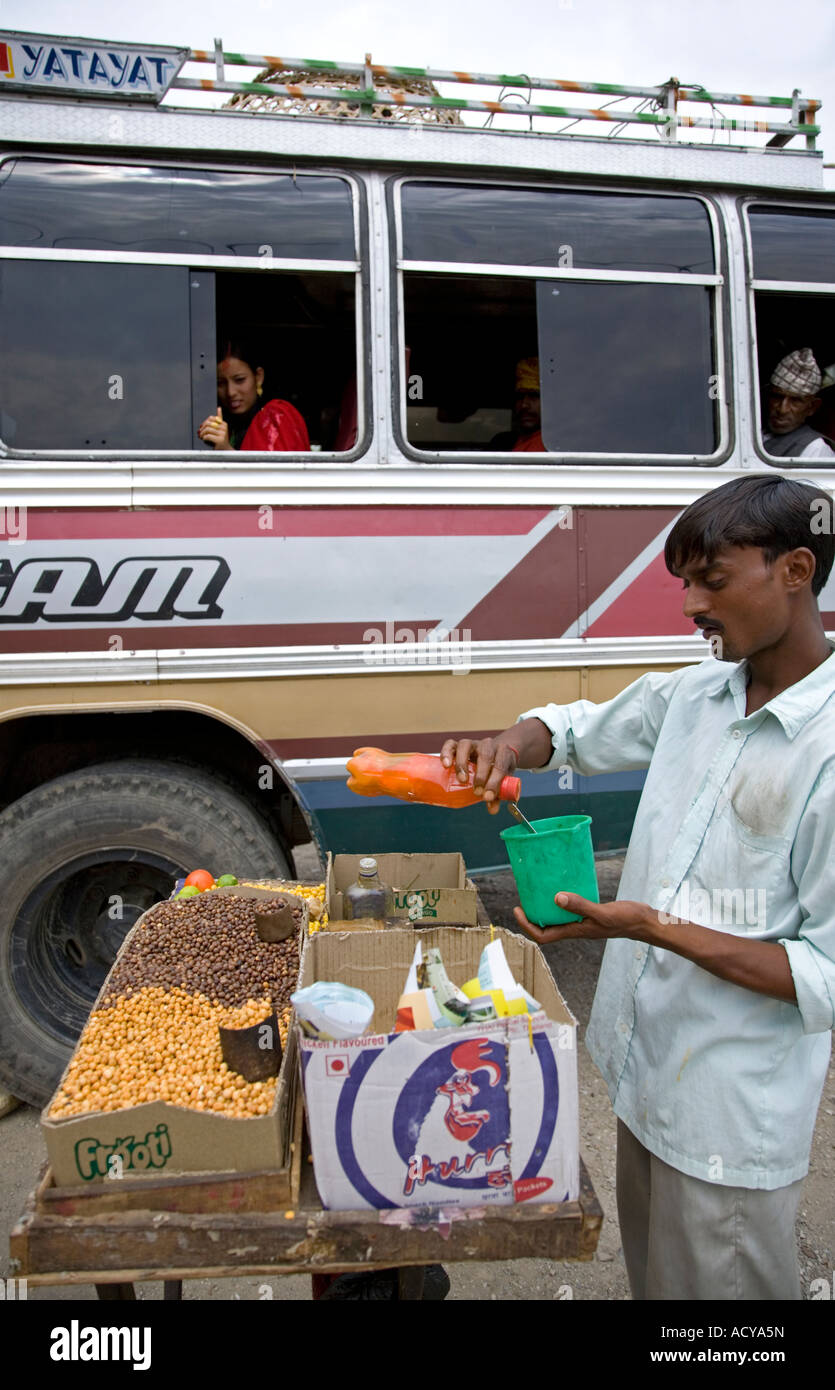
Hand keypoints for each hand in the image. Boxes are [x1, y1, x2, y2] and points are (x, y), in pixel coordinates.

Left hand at [198, 413, 229, 448]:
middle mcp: (224, 428)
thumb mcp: (219, 428)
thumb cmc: (220, 439)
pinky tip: (204, 439)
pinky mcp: (220, 440)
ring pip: (207, 430)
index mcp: (223, 423)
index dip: (204, 422)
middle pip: (208, 424)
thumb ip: (218, 419)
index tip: (202, 427)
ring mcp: (223, 434)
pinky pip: (208, 436)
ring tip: (201, 436)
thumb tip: (219, 408)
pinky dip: (204, 438)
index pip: (211, 418)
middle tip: (199, 433)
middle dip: (202, 428)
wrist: (225, 450)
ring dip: (202, 434)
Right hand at [439, 735, 518, 813]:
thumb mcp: (503, 780)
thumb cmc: (498, 769)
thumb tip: (492, 810)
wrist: (495, 753)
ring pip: (466, 746)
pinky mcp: (459, 744)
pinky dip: (446, 753)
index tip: (487, 796)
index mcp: (503, 752)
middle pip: (485, 755)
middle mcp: (489, 744)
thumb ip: (498, 794)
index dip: (494, 781)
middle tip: (476, 792)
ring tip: (462, 780)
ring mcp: (473, 743)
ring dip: (462, 764)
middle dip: (481, 775)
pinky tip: (445, 765)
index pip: (500, 764)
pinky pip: (450, 744)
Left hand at [514, 893, 652, 943]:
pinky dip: (563, 900)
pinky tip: (564, 886)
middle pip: (547, 927)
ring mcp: (584, 921)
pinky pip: (571, 908)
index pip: (543, 936)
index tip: (517, 910)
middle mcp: (577, 928)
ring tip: (539, 891)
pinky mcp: (591, 913)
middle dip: (532, 916)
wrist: (644, 922)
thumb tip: (556, 898)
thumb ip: (580, 906)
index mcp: (576, 931)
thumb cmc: (625, 920)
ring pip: (558, 918)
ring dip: (546, 908)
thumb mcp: (602, 912)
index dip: (527, 926)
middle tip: (524, 898)